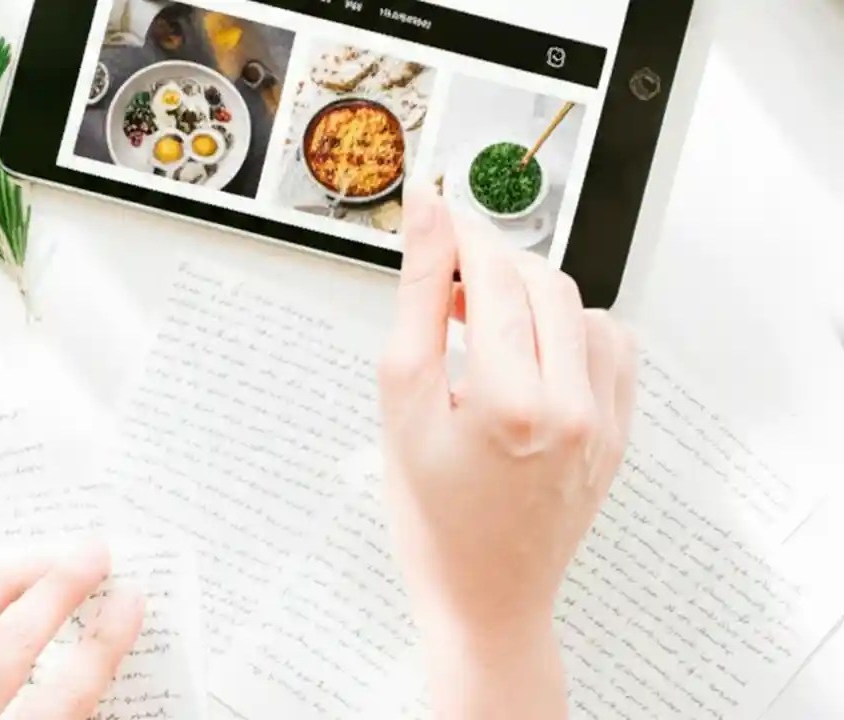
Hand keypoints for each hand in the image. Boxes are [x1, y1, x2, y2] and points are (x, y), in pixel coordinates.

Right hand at [378, 186, 636, 717]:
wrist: (484, 595)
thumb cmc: (430, 514)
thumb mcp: (402, 403)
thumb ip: (418, 299)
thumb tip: (428, 216)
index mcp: (513, 402)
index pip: (494, 275)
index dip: (463, 233)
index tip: (438, 210)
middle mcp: (575, 407)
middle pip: (543, 284)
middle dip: (493, 264)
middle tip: (446, 276)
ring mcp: (607, 422)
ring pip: (583, 310)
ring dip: (532, 297)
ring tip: (481, 323)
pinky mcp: (621, 433)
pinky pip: (612, 348)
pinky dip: (571, 331)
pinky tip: (530, 353)